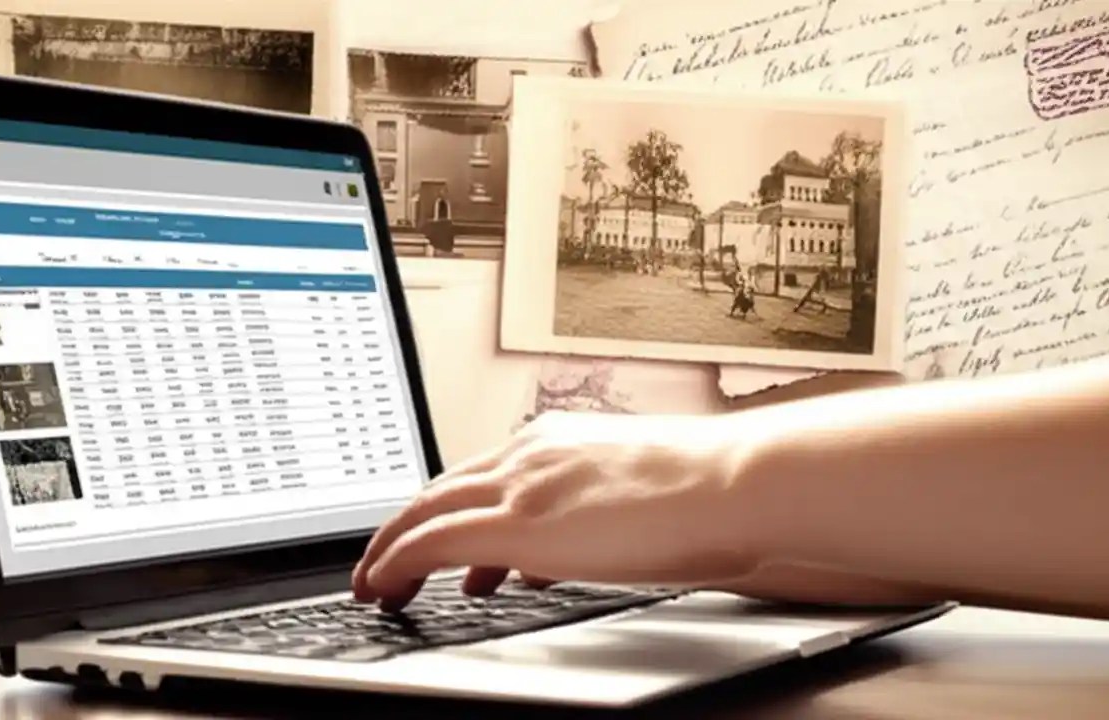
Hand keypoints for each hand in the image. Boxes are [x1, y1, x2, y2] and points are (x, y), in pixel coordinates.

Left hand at [351, 411, 759, 610]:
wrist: (731, 483)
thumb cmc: (705, 491)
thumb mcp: (632, 497)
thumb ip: (587, 517)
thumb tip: (563, 552)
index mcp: (556, 442)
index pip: (480, 474)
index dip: (446, 507)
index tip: (437, 538)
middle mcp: (528, 454)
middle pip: (439, 488)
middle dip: (404, 526)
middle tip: (386, 560)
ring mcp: (520, 484)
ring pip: (422, 510)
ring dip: (390, 545)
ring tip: (377, 579)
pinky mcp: (516, 522)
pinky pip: (429, 542)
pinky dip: (395, 562)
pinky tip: (385, 586)